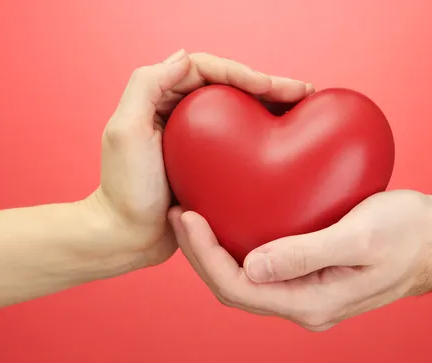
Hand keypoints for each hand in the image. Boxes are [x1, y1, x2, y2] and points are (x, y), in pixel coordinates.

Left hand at [85, 49, 314, 274]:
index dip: (244, 73)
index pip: (208, 72)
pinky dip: (265, 133)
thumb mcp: (126, 133)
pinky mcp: (212, 161)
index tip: (273, 87)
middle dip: (268, 86)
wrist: (128, 237)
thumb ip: (146, 86)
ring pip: (241, 110)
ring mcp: (200, 138)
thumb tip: (183, 57)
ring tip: (306, 106)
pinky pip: (242, 139)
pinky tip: (287, 136)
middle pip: (231, 88)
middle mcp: (182, 113)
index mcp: (161, 99)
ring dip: (273, 105)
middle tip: (304, 92)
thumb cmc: (126, 191)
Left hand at [169, 190, 431, 330]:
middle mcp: (304, 303)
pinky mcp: (313, 273)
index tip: (188, 215)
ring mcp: (308, 290)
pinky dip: (243, 241)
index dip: (205, 254)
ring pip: (247, 275)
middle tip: (182, 211)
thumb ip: (305, 255)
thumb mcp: (360, 239)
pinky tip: (235, 213)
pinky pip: (266, 262)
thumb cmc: (411, 235)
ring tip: (197, 211)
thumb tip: (250, 266)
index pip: (238, 287)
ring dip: (218, 247)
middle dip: (202, 252)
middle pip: (235, 285)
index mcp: (311, 302)